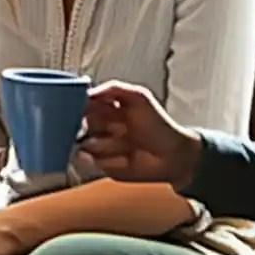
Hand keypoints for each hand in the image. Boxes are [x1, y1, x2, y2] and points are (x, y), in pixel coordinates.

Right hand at [80, 82, 202, 188]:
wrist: (174, 155)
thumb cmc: (159, 125)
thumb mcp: (139, 96)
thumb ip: (113, 88)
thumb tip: (87, 93)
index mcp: (104, 108)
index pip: (80, 105)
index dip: (79, 106)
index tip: (81, 108)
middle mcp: (99, 127)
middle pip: (79, 125)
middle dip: (96, 126)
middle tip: (117, 127)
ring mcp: (99, 147)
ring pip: (84, 145)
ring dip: (106, 145)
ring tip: (128, 144)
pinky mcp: (103, 166)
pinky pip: (94, 163)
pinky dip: (110, 161)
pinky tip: (127, 158)